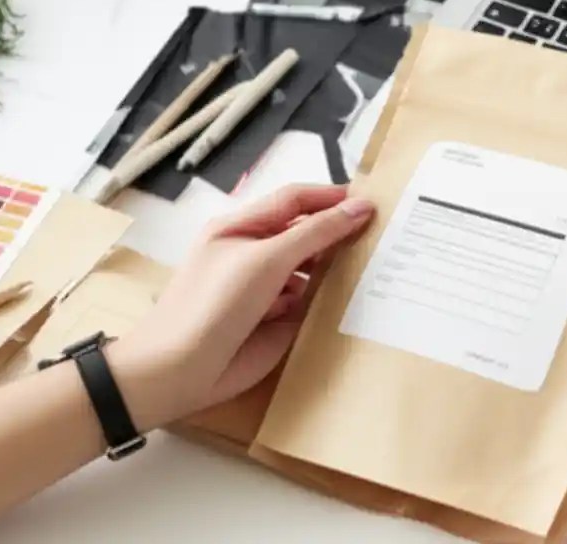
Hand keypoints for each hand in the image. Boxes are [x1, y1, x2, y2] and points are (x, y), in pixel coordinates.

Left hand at [109, 185, 374, 430]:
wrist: (181, 369)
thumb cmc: (215, 304)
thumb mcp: (267, 259)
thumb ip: (315, 233)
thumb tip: (361, 208)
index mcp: (243, 227)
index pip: (295, 200)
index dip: (332, 198)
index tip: (373, 203)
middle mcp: (255, 254)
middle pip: (305, 233)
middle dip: (339, 234)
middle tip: (385, 236)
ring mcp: (266, 289)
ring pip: (311, 270)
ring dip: (337, 268)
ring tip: (377, 268)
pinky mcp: (276, 321)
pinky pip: (310, 303)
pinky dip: (328, 300)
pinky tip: (355, 302)